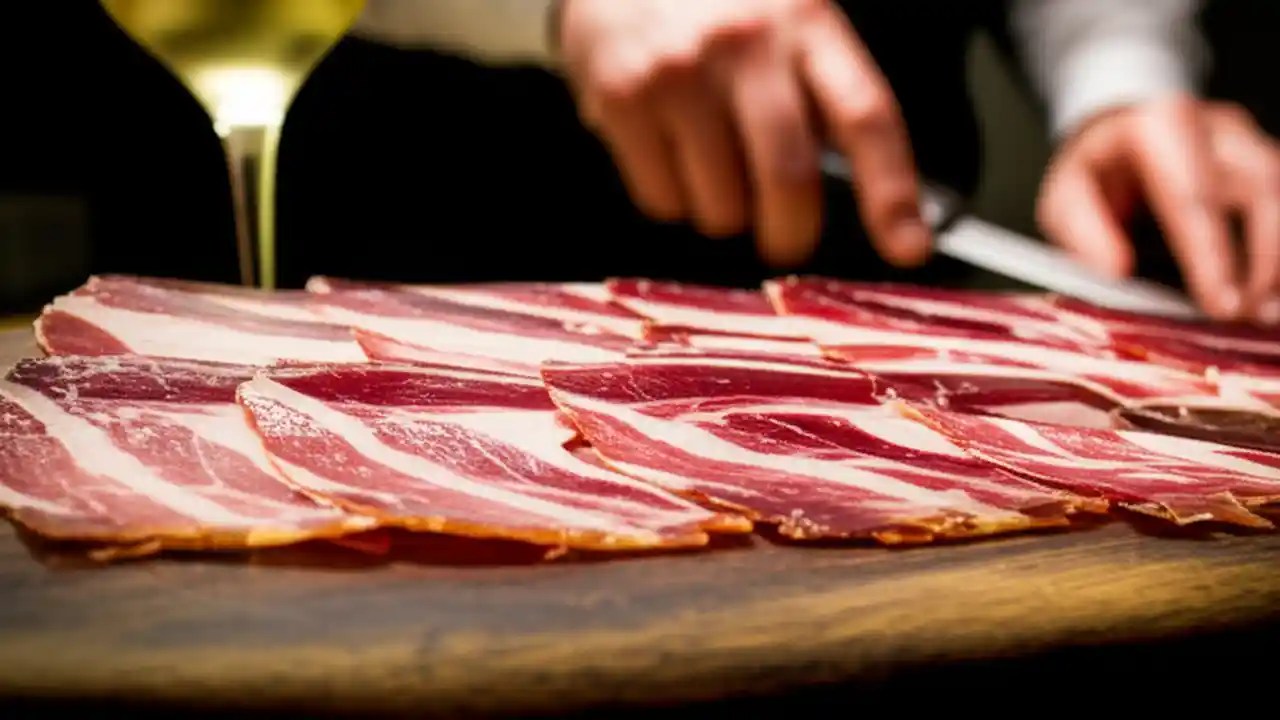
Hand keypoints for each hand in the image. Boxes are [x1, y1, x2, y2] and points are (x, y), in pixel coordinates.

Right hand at [555, 0, 929, 267]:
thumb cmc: (717, 10)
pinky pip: (663, 201)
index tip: (907, 250)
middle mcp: (746, 42)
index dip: (890, 192)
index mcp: (807, 24)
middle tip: (785, 240)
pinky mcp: (624, 98)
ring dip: (723, 212)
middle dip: (791, 233)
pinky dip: (672, 200)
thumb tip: (878, 206)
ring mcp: (680, 72)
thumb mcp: (786, 24)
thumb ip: (822, 97)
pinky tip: (667, 154)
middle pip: (787, 178)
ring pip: (721, 207)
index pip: (865, 116)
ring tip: (709, 167)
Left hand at [1037, 94, 1279, 323]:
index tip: (1222, 305)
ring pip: (1279, 192)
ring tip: (1262, 311)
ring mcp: (1247, 140)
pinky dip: (1277, 251)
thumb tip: (1117, 269)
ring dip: (1276, 257)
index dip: (1212, 255)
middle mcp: (1215, 126)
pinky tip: (1270, 292)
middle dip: (1260, 259)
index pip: (1193, 197)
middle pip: (1259, 188)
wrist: (1119, 131)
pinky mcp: (1262, 159)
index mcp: (1159, 128)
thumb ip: (1082, 228)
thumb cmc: (1094, 169)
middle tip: (1242, 314)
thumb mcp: (1065, 194)